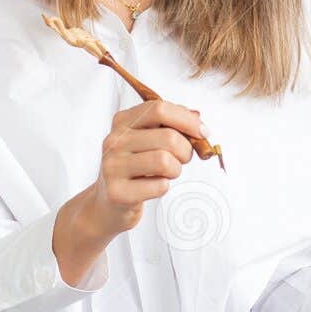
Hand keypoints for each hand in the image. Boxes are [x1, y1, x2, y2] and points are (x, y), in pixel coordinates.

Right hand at [52, 100, 204, 285]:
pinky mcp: (117, 193)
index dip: (187, 120)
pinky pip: (159, 186)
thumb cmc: (136, 168)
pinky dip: (164, 187)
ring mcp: (113, 166)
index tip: (202, 133)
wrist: (108, 203)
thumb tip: (197, 119)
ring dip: (176, 170)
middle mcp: (114, 141)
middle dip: (186, 150)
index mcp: (123, 122)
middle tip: (182, 159)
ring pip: (165, 161)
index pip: (159, 109)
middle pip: (168, 137)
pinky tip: (152, 187)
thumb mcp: (148, 140)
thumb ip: (171, 125)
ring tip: (167, 173)